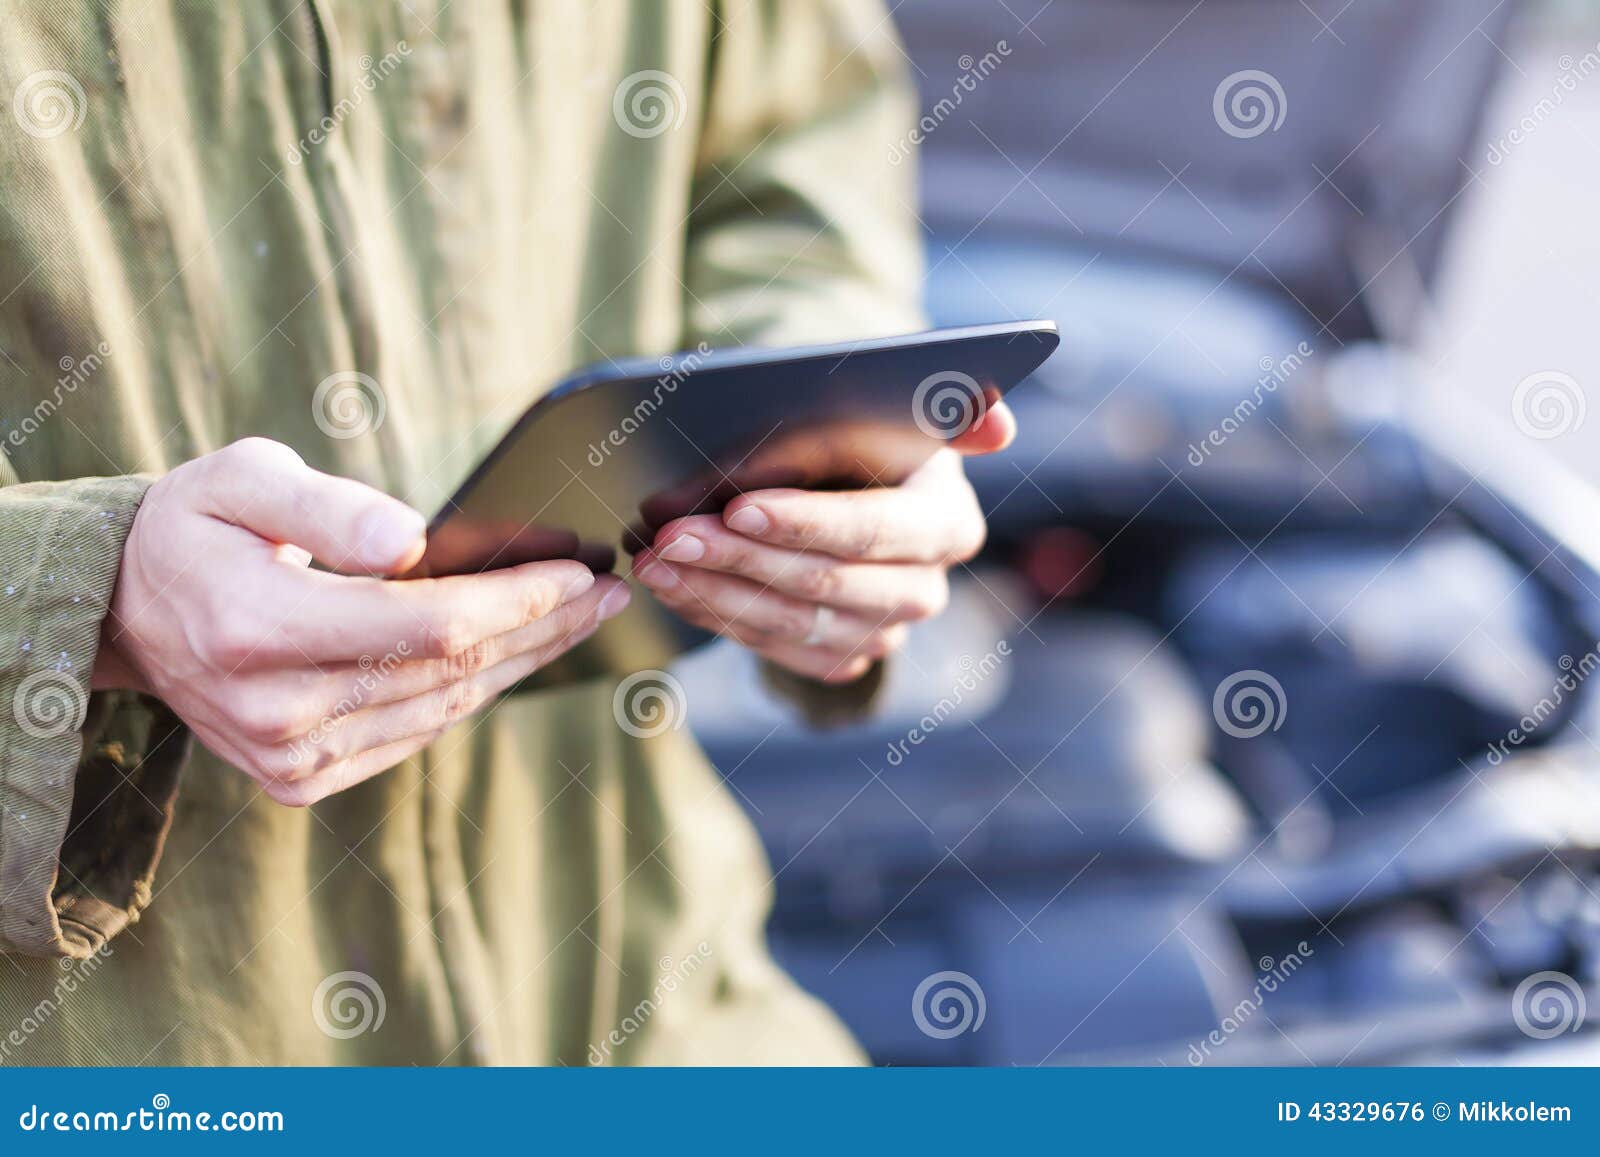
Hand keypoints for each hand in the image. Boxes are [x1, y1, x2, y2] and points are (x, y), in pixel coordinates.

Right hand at [98, 437, 628, 805]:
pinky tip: (514, 656)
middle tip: (606, 592)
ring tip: (579, 618)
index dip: (516, 600)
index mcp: (256, 630)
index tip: (578, 569)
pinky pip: (415, 734)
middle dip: (541, 629)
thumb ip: (327, 507)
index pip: (428, 625)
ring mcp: (288, 758)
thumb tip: (411, 540)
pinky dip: (471, 693)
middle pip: (450, 673)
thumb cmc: (194, 527)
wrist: (125, 611)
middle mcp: (274, 711)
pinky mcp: (299, 780)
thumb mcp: (240, 479)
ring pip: (443, 710)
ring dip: (521, 664)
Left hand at [632, 401, 1015, 682]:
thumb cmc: (858, 435)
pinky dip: (719, 617)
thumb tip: (998, 422)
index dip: (805, 522)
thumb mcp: (878, 411)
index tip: (737, 506)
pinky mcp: (842, 656)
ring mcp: (883, 631)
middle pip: (825, 584)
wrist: (849, 486)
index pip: (873, 529)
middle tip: (669, 536)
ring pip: (792, 625)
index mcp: (947, 521)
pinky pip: (776, 652)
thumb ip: (929, 408)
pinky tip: (674, 586)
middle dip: (740, 558)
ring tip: (655, 560)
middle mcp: (924, 587)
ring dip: (715, 593)